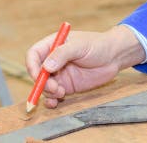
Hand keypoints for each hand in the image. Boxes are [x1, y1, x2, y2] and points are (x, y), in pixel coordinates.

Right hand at [25, 25, 145, 108]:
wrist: (115, 57)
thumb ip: (63, 54)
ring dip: (48, 92)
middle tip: (54, 87)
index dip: (31, 65)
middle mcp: (54, 60)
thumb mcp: (81, 46)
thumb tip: (46, 66)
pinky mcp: (67, 86)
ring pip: (44, 86)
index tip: (37, 75)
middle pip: (37, 73)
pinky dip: (52, 100)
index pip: (34, 55)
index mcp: (54, 45)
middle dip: (41, 83)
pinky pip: (54, 95)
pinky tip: (56, 102)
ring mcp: (60, 74)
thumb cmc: (98, 45)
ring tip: (62, 92)